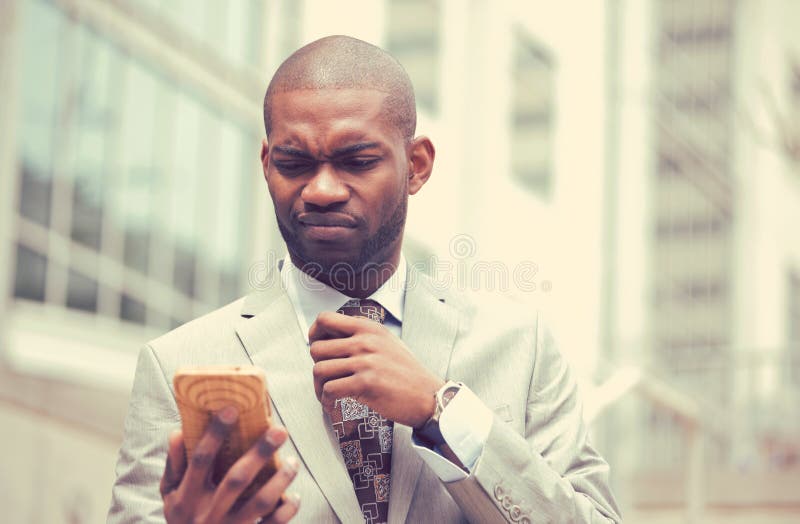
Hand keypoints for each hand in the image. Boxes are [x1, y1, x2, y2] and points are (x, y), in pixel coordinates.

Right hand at [159, 406, 299, 522]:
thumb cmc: (183, 521)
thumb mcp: (170, 496)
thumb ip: (174, 466)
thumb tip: (178, 432)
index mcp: (186, 498)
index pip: (201, 460)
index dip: (215, 434)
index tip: (231, 409)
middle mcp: (207, 514)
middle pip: (237, 479)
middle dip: (260, 453)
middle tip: (279, 431)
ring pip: (260, 503)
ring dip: (280, 480)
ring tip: (293, 462)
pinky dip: (286, 510)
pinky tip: (294, 496)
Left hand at [309, 311, 444, 426]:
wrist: (428, 396)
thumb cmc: (406, 372)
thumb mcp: (386, 342)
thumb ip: (362, 336)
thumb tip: (331, 337)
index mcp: (368, 328)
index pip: (325, 319)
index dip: (314, 333)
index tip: (316, 346)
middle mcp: (365, 341)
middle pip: (317, 348)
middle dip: (317, 365)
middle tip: (326, 377)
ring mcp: (365, 362)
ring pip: (320, 370)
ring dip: (319, 386)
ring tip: (327, 394)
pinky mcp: (366, 383)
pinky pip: (329, 389)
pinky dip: (326, 400)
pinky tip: (333, 403)